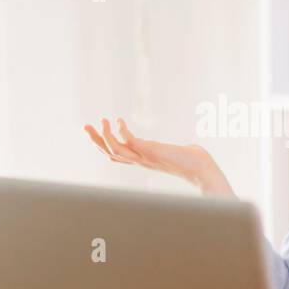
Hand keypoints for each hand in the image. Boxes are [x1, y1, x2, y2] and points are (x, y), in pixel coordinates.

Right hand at [83, 117, 234, 196]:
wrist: (203, 168)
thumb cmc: (195, 160)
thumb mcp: (180, 153)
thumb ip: (178, 150)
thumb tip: (189, 147)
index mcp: (144, 161)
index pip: (118, 156)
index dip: (105, 146)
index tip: (97, 132)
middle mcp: (141, 161)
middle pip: (110, 154)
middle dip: (96, 141)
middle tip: (85, 126)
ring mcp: (144, 158)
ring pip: (115, 151)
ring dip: (104, 136)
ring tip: (100, 120)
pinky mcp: (150, 151)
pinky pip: (129, 142)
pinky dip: (121, 131)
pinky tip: (119, 120)